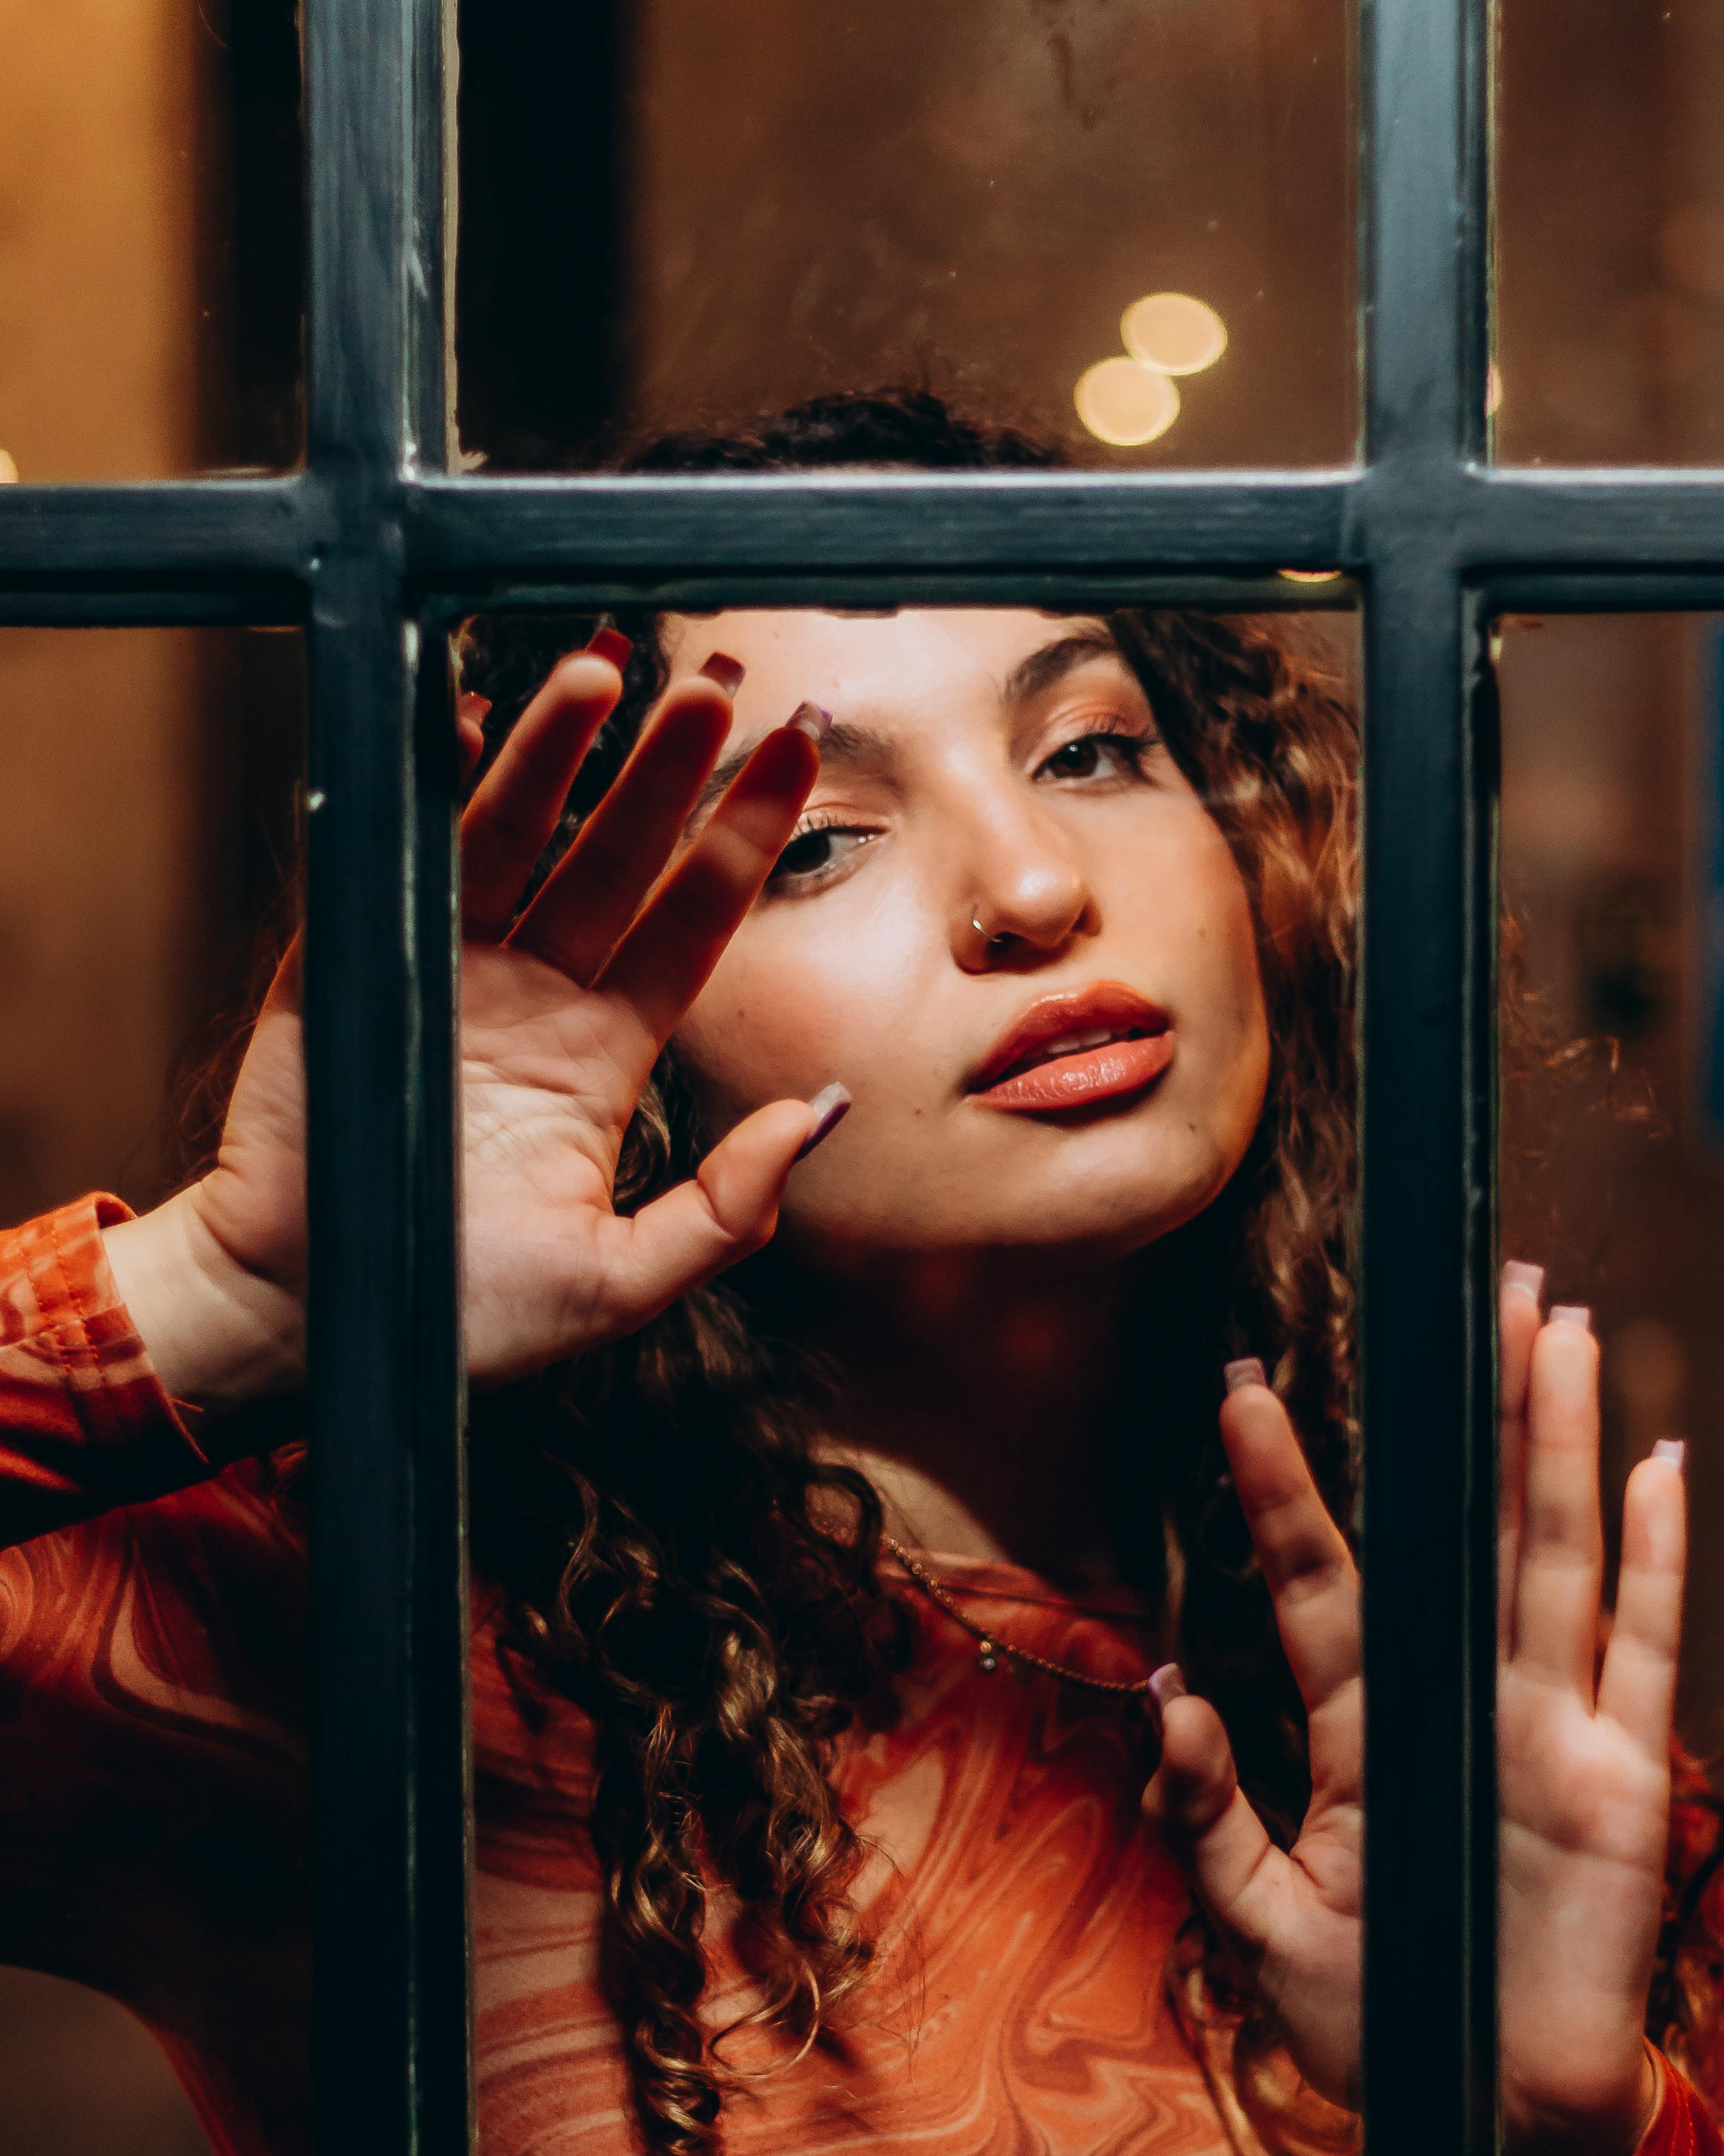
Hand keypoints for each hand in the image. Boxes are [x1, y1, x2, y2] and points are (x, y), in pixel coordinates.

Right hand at [106, 639, 841, 1406]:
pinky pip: (398, 857)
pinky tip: (469, 721)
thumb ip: (728, 1213)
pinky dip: (428, 787)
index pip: (689, 921)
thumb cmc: (462, 1315)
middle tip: (718, 685)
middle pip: (614, 856)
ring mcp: (443, 970)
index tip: (797, 754)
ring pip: (514, 836)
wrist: (314, 1328)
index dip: (739, 839)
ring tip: (605, 669)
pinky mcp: (355, 964)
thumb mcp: (620, 1284)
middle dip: (665, 770)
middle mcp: (533, 995)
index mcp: (600, 1053)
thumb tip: (819, 1113)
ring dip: (557, 751)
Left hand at [1146, 1285, 1686, 2155]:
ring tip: (1559, 1327)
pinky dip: (1655, 1557)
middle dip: (1466, 1412)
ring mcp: (1547, 1726)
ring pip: (1553, 1552)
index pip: (1320, 1582)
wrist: (1482, 2122)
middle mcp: (1459, 1700)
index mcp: (1366, 1728)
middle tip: (1473, 1291)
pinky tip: (1657, 1464)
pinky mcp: (1618, 1773)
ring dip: (1559, 1441)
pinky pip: (1642, 1645)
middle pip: (1461, 1526)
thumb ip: (1207, 1815)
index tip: (1242, 1393)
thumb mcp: (1260, 1929)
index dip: (1285, 1490)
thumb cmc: (1375, 2027)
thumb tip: (1168, 1689)